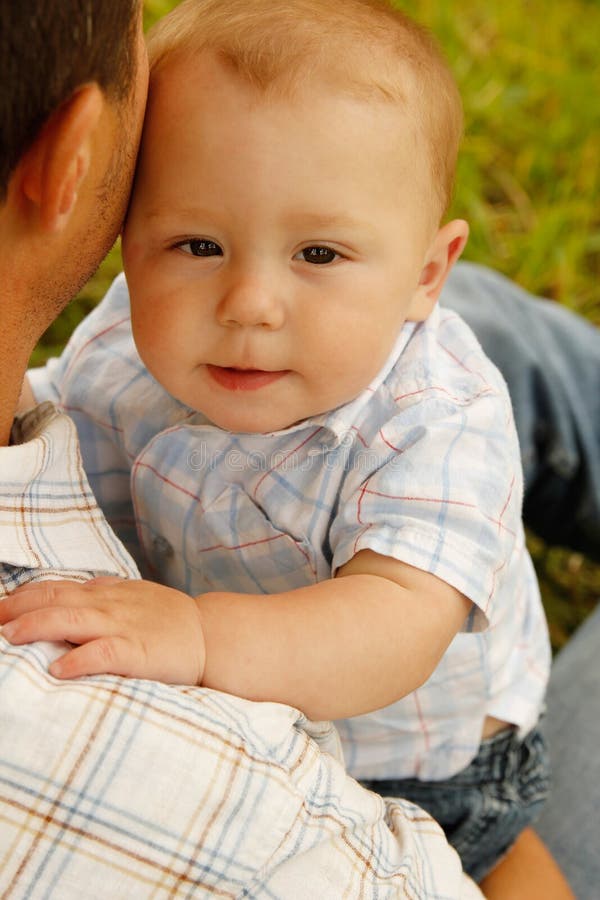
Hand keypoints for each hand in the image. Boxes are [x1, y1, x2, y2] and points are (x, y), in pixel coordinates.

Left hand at [0, 577, 205, 684]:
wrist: (211, 635)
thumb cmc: (169, 620)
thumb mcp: (133, 596)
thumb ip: (103, 593)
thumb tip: (74, 588)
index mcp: (105, 594)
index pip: (54, 589)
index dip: (20, 596)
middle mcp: (108, 606)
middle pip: (53, 600)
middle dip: (15, 609)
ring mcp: (123, 627)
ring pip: (71, 620)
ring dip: (36, 626)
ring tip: (8, 638)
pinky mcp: (138, 652)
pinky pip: (104, 653)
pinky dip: (79, 660)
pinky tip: (57, 669)